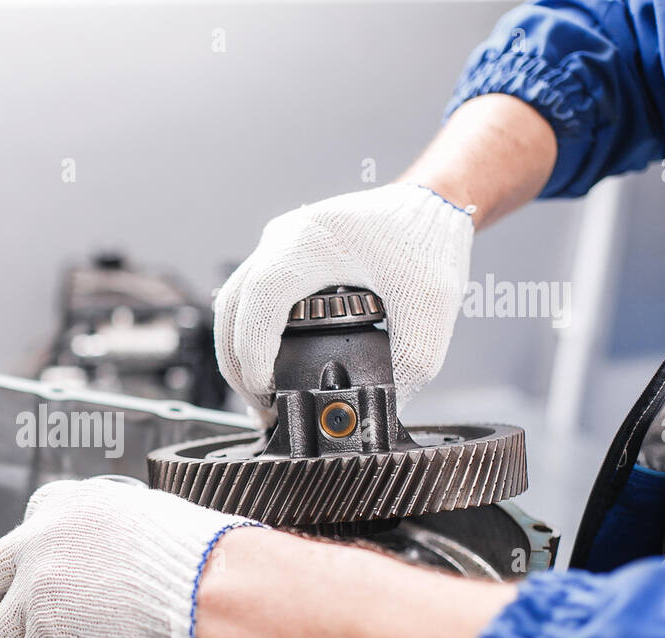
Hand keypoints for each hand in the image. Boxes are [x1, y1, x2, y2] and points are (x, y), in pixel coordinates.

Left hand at [0, 477, 261, 637]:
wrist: (210, 583)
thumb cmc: (198, 554)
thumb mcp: (142, 515)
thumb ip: (106, 534)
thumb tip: (107, 560)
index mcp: (67, 505)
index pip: (27, 521)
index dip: (20, 554)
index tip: (13, 570)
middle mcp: (42, 539)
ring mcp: (39, 586)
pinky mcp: (48, 632)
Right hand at [215, 182, 473, 417]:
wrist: (433, 203)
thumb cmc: (429, 242)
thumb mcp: (430, 309)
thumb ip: (409, 363)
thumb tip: (380, 407)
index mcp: (312, 243)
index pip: (259, 300)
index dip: (254, 352)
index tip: (268, 390)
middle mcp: (285, 238)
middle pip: (231, 306)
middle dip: (238, 363)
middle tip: (262, 404)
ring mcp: (278, 243)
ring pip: (232, 302)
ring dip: (238, 350)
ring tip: (262, 391)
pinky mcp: (282, 253)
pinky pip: (247, 295)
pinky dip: (249, 332)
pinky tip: (268, 362)